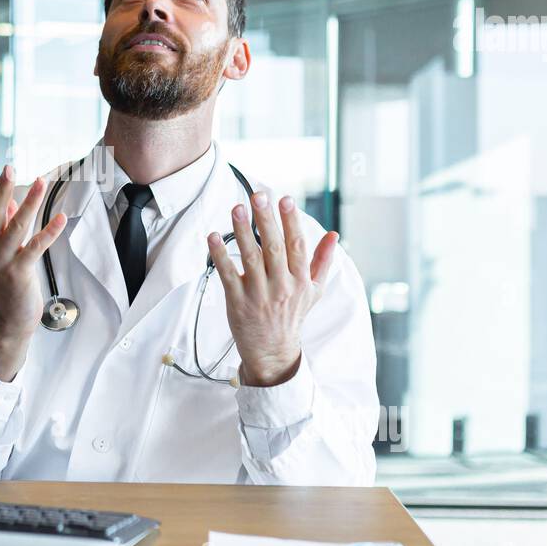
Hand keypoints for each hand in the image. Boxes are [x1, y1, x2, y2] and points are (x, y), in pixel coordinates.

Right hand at [0, 162, 66, 380]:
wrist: (10, 317)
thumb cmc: (10, 280)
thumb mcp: (5, 250)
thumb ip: (7, 226)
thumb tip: (14, 201)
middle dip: (2, 189)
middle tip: (9, 167)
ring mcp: (4, 260)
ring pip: (16, 227)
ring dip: (29, 203)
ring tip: (39, 182)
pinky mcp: (20, 272)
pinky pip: (35, 248)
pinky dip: (49, 232)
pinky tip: (61, 218)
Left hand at [206, 192, 336, 387]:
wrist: (273, 350)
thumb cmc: (292, 315)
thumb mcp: (314, 290)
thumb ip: (322, 261)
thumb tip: (334, 235)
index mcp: (300, 280)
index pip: (297, 245)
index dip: (291, 221)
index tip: (285, 199)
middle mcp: (281, 286)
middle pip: (274, 248)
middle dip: (266, 220)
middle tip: (259, 195)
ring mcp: (258, 294)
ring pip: (250, 258)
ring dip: (242, 232)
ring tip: (237, 209)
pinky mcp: (237, 302)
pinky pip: (227, 275)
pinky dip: (220, 255)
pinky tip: (213, 237)